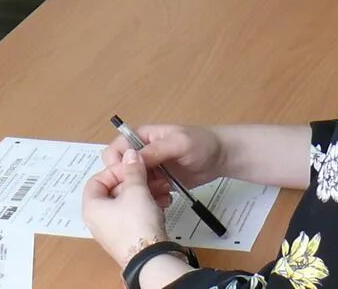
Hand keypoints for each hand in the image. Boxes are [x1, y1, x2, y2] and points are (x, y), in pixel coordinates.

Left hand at [83, 149, 172, 266]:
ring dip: (145, 192)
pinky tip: (162, 202)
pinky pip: (133, 214)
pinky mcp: (126, 236)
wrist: (150, 258)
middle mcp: (98, 219)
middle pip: (114, 190)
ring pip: (127, 202)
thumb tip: (130, 154)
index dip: (115, 170)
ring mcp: (112, 229)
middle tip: (151, 176)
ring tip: (162, 189)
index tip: (133, 166)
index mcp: (92, 206)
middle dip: (136, 180)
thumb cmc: (137, 224)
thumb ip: (133, 170)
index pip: (97, 179)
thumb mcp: (136, 190)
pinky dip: (146, 205)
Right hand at [99, 124, 227, 206]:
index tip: (127, 178)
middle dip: (130, 182)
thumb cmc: (202, 143)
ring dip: (143, 192)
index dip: (116, 165)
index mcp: (142, 137)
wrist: (222, 157)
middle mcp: (142, 153)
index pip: (116, 150)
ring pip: (133, 185)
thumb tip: (131, 160)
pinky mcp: (159, 183)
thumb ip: (155, 150)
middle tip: (147, 188)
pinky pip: (146, 193)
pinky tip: (166, 199)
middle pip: (121, 170)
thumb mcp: (178, 143)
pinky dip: (152, 199)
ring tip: (163, 192)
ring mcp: (150, 169)